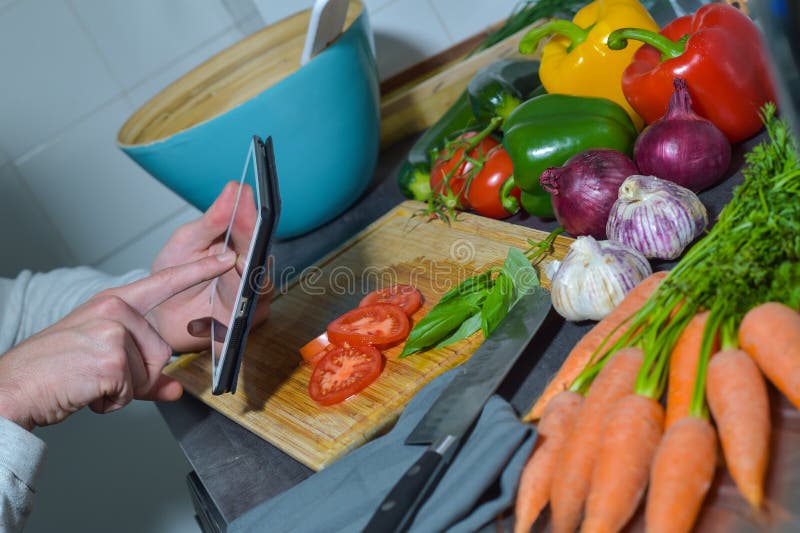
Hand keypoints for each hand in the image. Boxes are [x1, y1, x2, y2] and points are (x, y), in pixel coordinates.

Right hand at [0, 254, 236, 430]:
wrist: (12, 389)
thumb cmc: (54, 370)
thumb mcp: (102, 360)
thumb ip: (147, 376)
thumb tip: (178, 389)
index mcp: (114, 303)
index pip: (165, 281)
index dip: (199, 270)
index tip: (227, 258)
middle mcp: (116, 310)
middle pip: (162, 351)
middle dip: (137, 376)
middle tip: (99, 374)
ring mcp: (114, 332)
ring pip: (149, 373)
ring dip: (123, 390)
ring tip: (90, 380)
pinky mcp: (112, 358)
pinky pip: (133, 390)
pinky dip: (112, 402)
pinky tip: (87, 391)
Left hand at [148, 181, 270, 351]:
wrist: (160, 317)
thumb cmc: (174, 277)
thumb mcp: (187, 241)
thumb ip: (211, 220)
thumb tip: (232, 190)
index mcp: (236, 245)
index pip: (249, 227)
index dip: (248, 212)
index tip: (244, 194)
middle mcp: (248, 267)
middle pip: (260, 252)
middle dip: (252, 236)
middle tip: (246, 220)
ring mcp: (251, 293)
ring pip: (262, 281)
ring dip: (251, 269)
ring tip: (240, 258)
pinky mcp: (248, 318)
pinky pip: (254, 308)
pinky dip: (246, 298)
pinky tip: (239, 285)